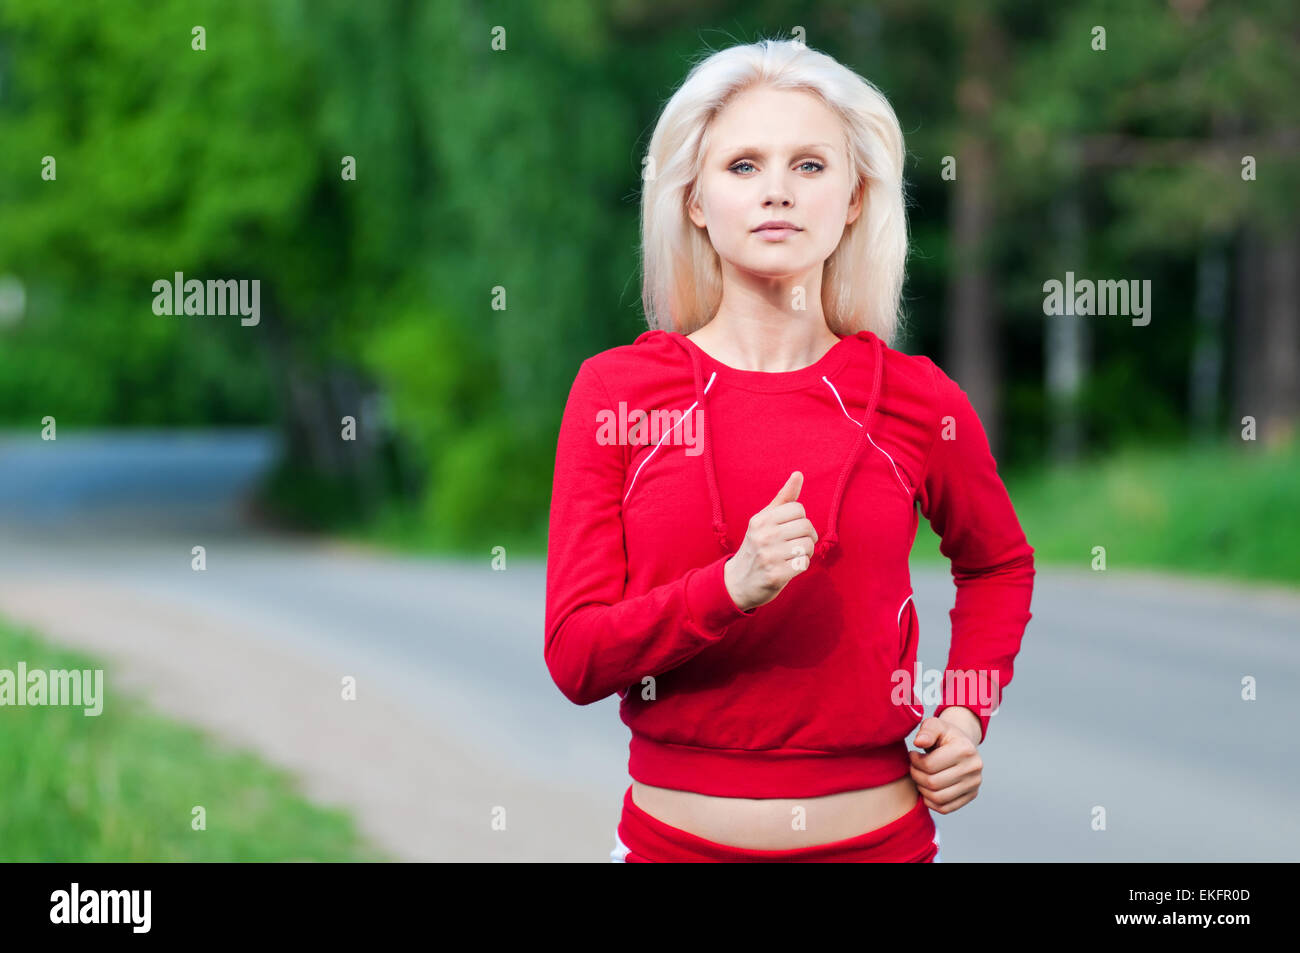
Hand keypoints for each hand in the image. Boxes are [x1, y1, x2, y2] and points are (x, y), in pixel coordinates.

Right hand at [723, 471, 818, 611]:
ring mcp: (769, 556)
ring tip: (792, 555)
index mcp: (761, 520)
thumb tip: (798, 474)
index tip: (791, 529)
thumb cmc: (756, 546)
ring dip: (805, 553)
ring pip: (807, 546)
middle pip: (806, 526)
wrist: (737, 582)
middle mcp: (763, 536)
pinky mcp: (775, 575)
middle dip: (807, 536)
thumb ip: (784, 498)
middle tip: (795, 544)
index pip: (799, 509)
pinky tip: (789, 567)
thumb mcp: (764, 520)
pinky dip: (801, 566)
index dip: (800, 520)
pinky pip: (804, 564)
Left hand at [908, 713, 982, 813]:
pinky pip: (945, 808)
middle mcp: (974, 768)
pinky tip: (926, 788)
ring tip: (919, 776)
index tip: (912, 754)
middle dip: (916, 776)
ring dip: (922, 789)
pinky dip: (930, 801)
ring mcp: (974, 784)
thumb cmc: (944, 735)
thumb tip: (919, 742)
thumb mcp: (935, 725)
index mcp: (965, 749)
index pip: (930, 765)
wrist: (961, 744)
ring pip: (938, 798)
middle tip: (913, 767)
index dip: (914, 762)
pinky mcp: (971, 795)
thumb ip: (926, 730)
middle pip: (933, 783)